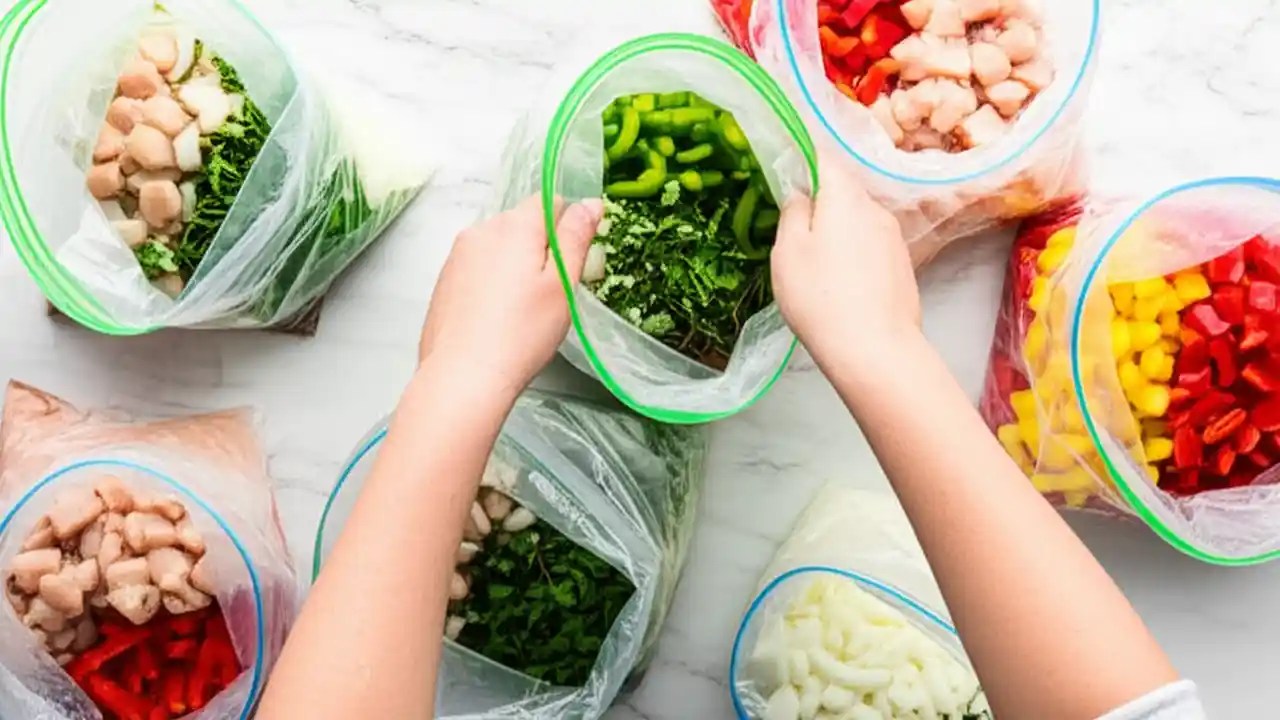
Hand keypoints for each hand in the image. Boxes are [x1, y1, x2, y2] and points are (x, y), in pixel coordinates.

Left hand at [418, 195, 602, 396]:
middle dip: (540, 248)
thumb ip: (576, 237)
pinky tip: (496, 317)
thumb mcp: (562, 285)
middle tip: (550, 293)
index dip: (567, 228)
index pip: (550, 201)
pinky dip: (492, 282)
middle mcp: (481, 230)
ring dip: (515, 265)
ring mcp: (457, 255)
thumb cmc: (522, 333)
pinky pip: (478, 267)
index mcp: (514, 226)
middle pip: (522, 223)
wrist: (462, 376)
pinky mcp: (444, 280)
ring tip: (521, 310)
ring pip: (499, 247)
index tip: (572, 264)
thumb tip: (591, 203)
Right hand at [772, 159, 920, 366]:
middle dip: (820, 206)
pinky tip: (842, 286)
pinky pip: (872, 248)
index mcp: (845, 197)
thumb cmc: (820, 296)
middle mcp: (876, 209)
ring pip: (858, 222)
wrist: (874, 349)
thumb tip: (801, 193)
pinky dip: (855, 256)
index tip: (785, 179)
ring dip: (838, 234)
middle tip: (795, 236)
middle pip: (843, 193)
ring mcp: (894, 239)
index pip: (824, 159)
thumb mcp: (788, 251)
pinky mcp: (903, 267)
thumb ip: (793, 212)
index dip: (802, 162)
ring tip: (818, 268)